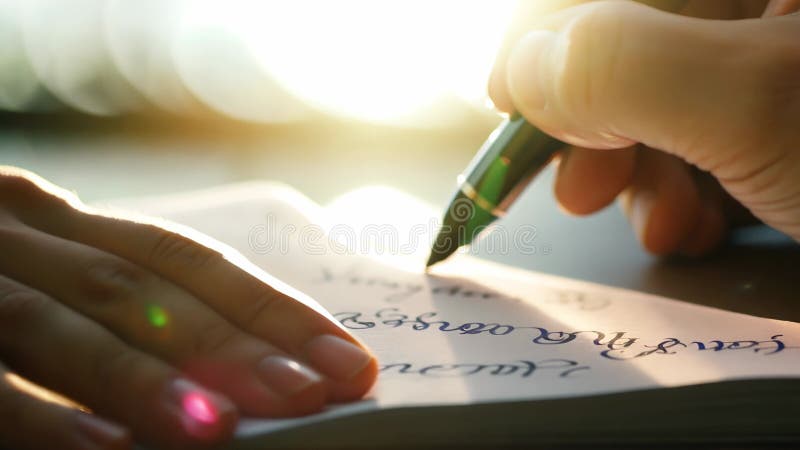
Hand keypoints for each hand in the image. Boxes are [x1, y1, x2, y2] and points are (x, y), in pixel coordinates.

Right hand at [0, 167, 376, 448]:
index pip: (190, 261)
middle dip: (232, 343)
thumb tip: (237, 384)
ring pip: (62, 322)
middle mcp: (18, 231)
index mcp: (64, 223)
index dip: (271, 308)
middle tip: (314, 392)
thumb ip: (123, 314)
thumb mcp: (47, 280)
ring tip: (221, 428)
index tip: (346, 358)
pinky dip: (41, 418)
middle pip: (145, 286)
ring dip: (145, 377)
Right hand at [489, 0, 799, 254]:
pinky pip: (694, 148)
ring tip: (664, 225)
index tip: (507, 105)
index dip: (540, 39)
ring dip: (635, 181)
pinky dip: (680, 197)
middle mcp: (748, 18)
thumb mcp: (752, 103)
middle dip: (590, 132)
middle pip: (621, 57)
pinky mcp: (769, 129)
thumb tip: (525, 68)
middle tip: (584, 190)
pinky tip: (699, 226)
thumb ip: (622, 69)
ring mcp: (758, 74)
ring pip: (650, 111)